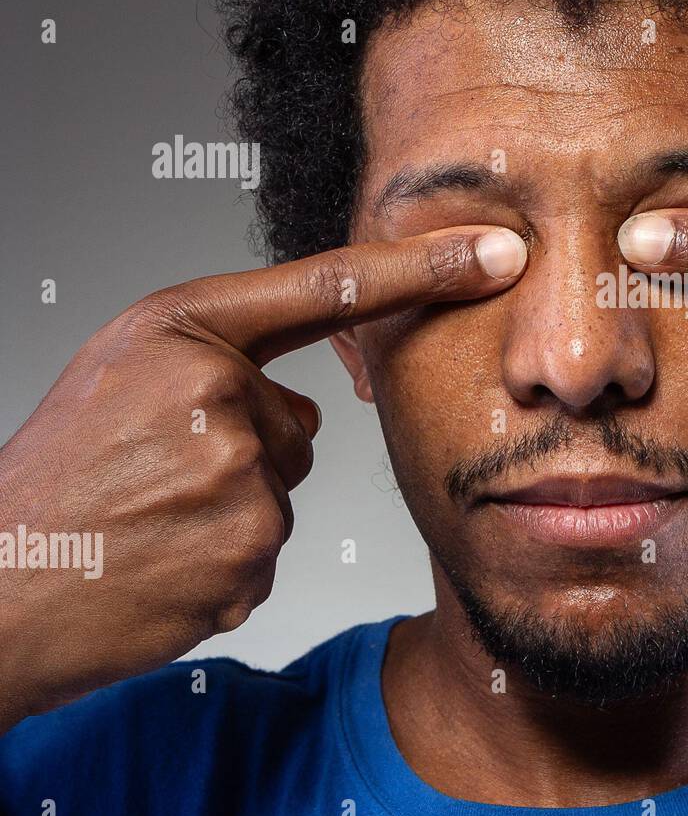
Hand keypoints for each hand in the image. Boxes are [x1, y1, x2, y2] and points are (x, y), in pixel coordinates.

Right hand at [0, 226, 527, 727]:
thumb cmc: (57, 476)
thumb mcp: (120, 375)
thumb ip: (221, 362)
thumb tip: (310, 412)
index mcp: (181, 331)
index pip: (328, 287)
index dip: (423, 266)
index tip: (501, 250)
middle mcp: (216, 393)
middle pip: (297, 425)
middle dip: (242, 456)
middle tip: (150, 481)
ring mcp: (236, 477)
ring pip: (285, 490)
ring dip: (231, 513)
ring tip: (149, 524)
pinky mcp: (248, 555)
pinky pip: (272, 550)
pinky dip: (226, 565)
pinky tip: (163, 566)